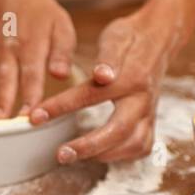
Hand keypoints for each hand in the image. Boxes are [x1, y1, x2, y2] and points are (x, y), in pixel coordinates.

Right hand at [0, 0, 76, 119]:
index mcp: (31, 42)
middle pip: (5, 81)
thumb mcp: (62, 27)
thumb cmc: (45, 18)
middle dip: (3, 105)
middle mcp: (9, 51)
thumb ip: (62, 52)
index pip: (31, 72)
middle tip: (2, 127)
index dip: (29, 94)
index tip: (29, 115)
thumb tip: (61, 74)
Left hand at [29, 5, 187, 162]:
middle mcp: (143, 99)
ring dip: (104, 155)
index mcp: (131, 77)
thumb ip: (107, 58)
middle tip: (61, 154)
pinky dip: (121, 156)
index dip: (60, 107)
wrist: (158, 40)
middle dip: (88, 146)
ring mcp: (150, 113)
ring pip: (134, 145)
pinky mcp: (152, 121)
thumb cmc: (130, 38)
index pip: (91, 95)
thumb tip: (102, 75)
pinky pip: (142, 147)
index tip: (35, 116)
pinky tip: (99, 154)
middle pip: (119, 131)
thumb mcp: (116, 38)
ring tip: (76, 155)